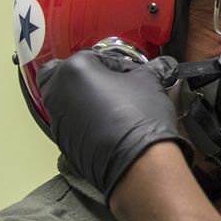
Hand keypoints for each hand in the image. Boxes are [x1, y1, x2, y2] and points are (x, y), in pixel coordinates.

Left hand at [38, 51, 188, 199]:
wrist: (137, 164)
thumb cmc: (139, 118)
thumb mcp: (150, 82)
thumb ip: (152, 68)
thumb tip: (163, 65)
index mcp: (75, 68)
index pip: (100, 57)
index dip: (121, 65)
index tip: (134, 76)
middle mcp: (58, 91)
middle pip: (70, 73)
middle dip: (90, 76)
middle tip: (113, 85)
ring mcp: (57, 117)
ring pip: (66, 97)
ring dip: (85, 98)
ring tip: (113, 107)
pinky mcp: (62, 140)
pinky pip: (70, 120)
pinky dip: (85, 119)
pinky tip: (108, 126)